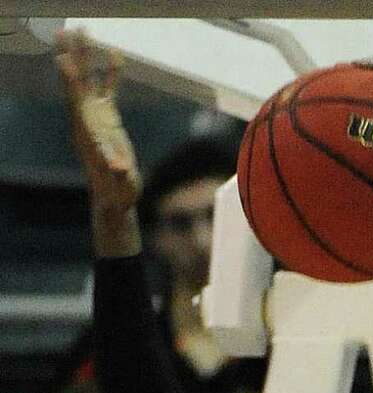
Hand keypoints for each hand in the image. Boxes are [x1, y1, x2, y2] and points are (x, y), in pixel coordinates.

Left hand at [56, 29, 141, 240]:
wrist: (115, 195)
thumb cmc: (118, 193)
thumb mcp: (121, 185)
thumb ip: (120, 173)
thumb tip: (119, 165)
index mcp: (86, 133)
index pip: (75, 102)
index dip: (70, 82)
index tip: (63, 60)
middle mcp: (86, 119)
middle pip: (76, 83)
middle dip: (71, 57)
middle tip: (65, 30)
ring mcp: (96, 115)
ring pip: (88, 80)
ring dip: (85, 56)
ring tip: (83, 30)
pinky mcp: (108, 117)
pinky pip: (108, 89)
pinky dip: (111, 72)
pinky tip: (114, 53)